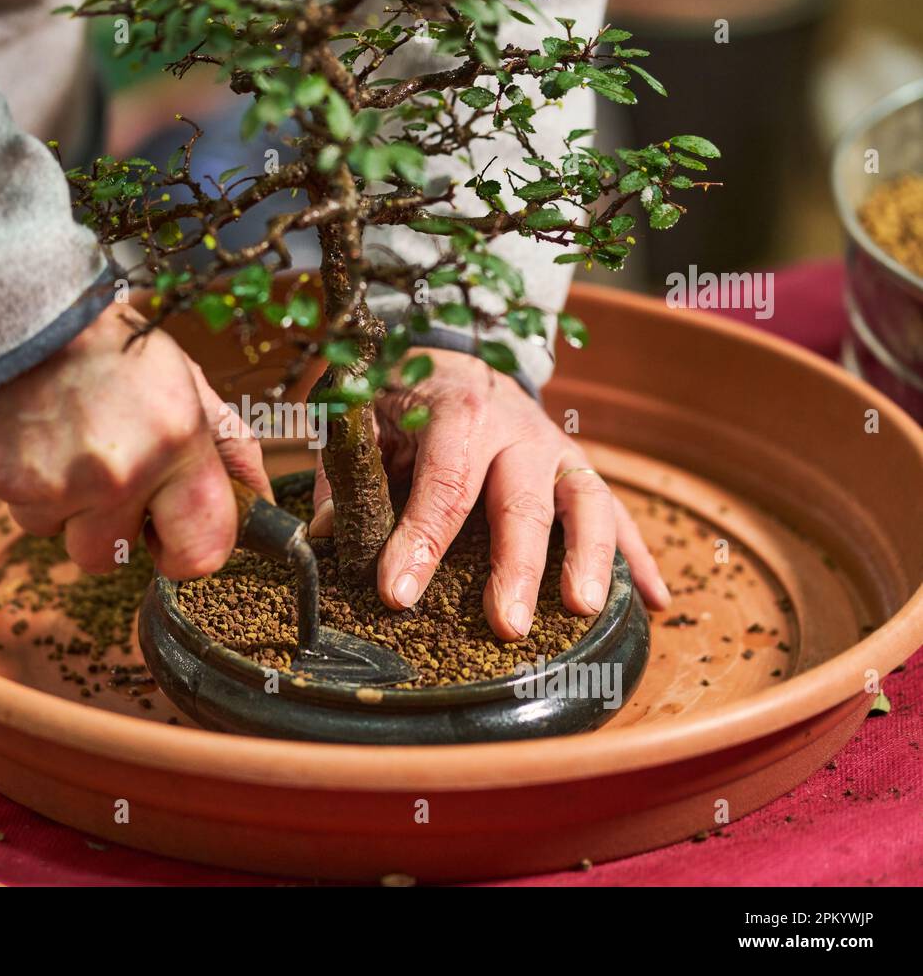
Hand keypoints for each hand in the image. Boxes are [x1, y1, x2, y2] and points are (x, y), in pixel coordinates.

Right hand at [0, 302, 271, 577]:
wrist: (7, 303)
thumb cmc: (102, 341)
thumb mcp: (182, 377)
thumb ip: (225, 443)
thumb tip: (257, 499)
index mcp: (176, 439)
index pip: (202, 552)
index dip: (186, 550)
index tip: (170, 533)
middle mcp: (119, 470)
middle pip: (112, 558)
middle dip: (108, 526)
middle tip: (103, 469)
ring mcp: (54, 481)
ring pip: (61, 535)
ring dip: (62, 504)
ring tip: (61, 439)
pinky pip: (20, 512)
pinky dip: (24, 483)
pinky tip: (30, 434)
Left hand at [309, 347, 670, 639]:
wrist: (455, 352)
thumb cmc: (403, 397)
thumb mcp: (364, 421)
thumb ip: (347, 476)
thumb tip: (325, 537)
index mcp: (457, 412)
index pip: (442, 482)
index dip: (421, 540)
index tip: (398, 593)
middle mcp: (517, 429)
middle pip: (522, 501)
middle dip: (516, 566)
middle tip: (506, 626)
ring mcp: (557, 450)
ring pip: (587, 501)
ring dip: (591, 558)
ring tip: (585, 611)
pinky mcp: (579, 471)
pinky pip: (618, 515)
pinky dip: (639, 559)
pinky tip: (652, 606)